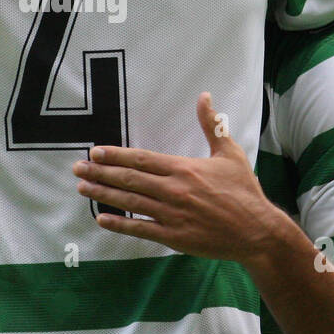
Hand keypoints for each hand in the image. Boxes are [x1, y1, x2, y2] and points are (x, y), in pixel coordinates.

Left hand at [72, 93, 289, 263]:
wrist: (257, 231)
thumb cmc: (244, 191)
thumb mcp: (229, 153)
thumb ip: (212, 125)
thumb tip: (204, 96)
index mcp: (184, 168)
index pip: (141, 159)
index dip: (115, 156)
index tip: (94, 152)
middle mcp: (173, 190)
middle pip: (129, 180)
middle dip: (99, 173)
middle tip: (76, 169)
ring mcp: (172, 215)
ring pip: (130, 202)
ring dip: (103, 195)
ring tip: (82, 188)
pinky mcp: (174, 237)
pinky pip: (140, 229)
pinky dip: (119, 224)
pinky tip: (101, 219)